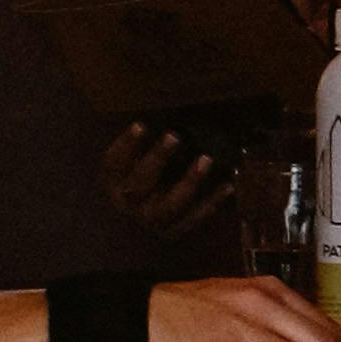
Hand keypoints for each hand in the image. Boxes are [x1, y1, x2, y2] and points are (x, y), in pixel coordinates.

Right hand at [101, 119, 228, 238]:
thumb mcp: (132, 163)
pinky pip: (194, 219)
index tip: (141, 124)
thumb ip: (140, 145)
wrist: (140, 227)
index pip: (114, 163)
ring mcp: (151, 222)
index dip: (126, 144)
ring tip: (206, 159)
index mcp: (113, 183)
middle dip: (157, 159)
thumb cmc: (140, 180)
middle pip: (139, 183)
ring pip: (169, 205)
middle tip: (174, 136)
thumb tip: (162, 109)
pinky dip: (212, 203)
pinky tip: (228, 186)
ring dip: (189, 181)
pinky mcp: (172, 232)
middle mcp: (127, 204)